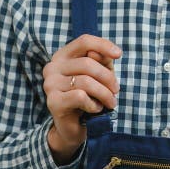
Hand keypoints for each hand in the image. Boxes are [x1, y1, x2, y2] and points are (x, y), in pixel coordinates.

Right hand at [42, 34, 121, 163]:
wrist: (74, 127)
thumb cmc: (89, 96)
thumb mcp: (99, 75)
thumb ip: (102, 61)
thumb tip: (102, 54)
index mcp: (63, 56)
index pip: (84, 41)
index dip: (103, 45)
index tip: (119, 54)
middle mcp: (52, 67)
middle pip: (88, 63)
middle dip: (107, 78)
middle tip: (116, 91)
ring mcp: (50, 84)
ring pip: (86, 81)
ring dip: (104, 93)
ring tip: (110, 102)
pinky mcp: (53, 101)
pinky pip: (80, 96)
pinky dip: (94, 103)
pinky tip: (95, 108)